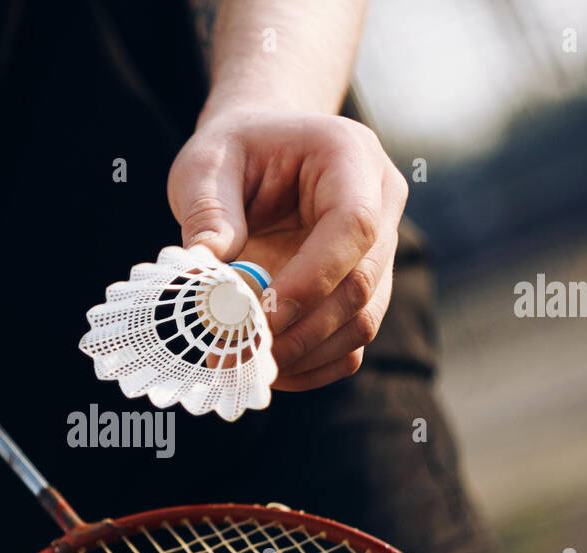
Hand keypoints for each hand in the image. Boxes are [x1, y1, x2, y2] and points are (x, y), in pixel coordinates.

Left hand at [168, 109, 407, 389]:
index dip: (311, 279)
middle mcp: (381, 202)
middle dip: (302, 330)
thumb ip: (207, 213)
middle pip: (362, 283)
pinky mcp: (366, 288)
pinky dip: (315, 365)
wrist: (259, 149)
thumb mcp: (205, 165)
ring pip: (363, 320)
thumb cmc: (234, 151)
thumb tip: (205, 272)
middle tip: (242, 354)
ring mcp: (380, 250)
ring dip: (306, 354)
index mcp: (349, 156)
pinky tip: (271, 370)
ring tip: (247, 365)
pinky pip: (354, 342)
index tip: (260, 316)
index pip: (353, 225)